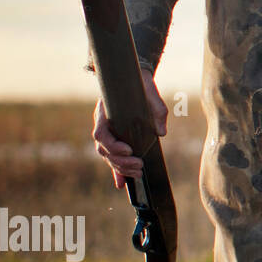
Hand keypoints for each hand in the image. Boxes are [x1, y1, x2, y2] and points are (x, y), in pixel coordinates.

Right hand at [92, 64, 167, 189]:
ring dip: (121, 168)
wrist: (135, 77)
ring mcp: (108, 132)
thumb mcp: (150, 91)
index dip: (113, 145)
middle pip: (104, 150)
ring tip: (139, 173)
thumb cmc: (141, 83)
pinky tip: (122, 184)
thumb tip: (161, 132)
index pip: (101, 134)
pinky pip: (113, 157)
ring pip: (108, 156)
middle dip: (121, 162)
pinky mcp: (116, 138)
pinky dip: (117, 171)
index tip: (129, 150)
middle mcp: (103, 124)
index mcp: (104, 113)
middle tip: (140, 166)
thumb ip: (157, 109)